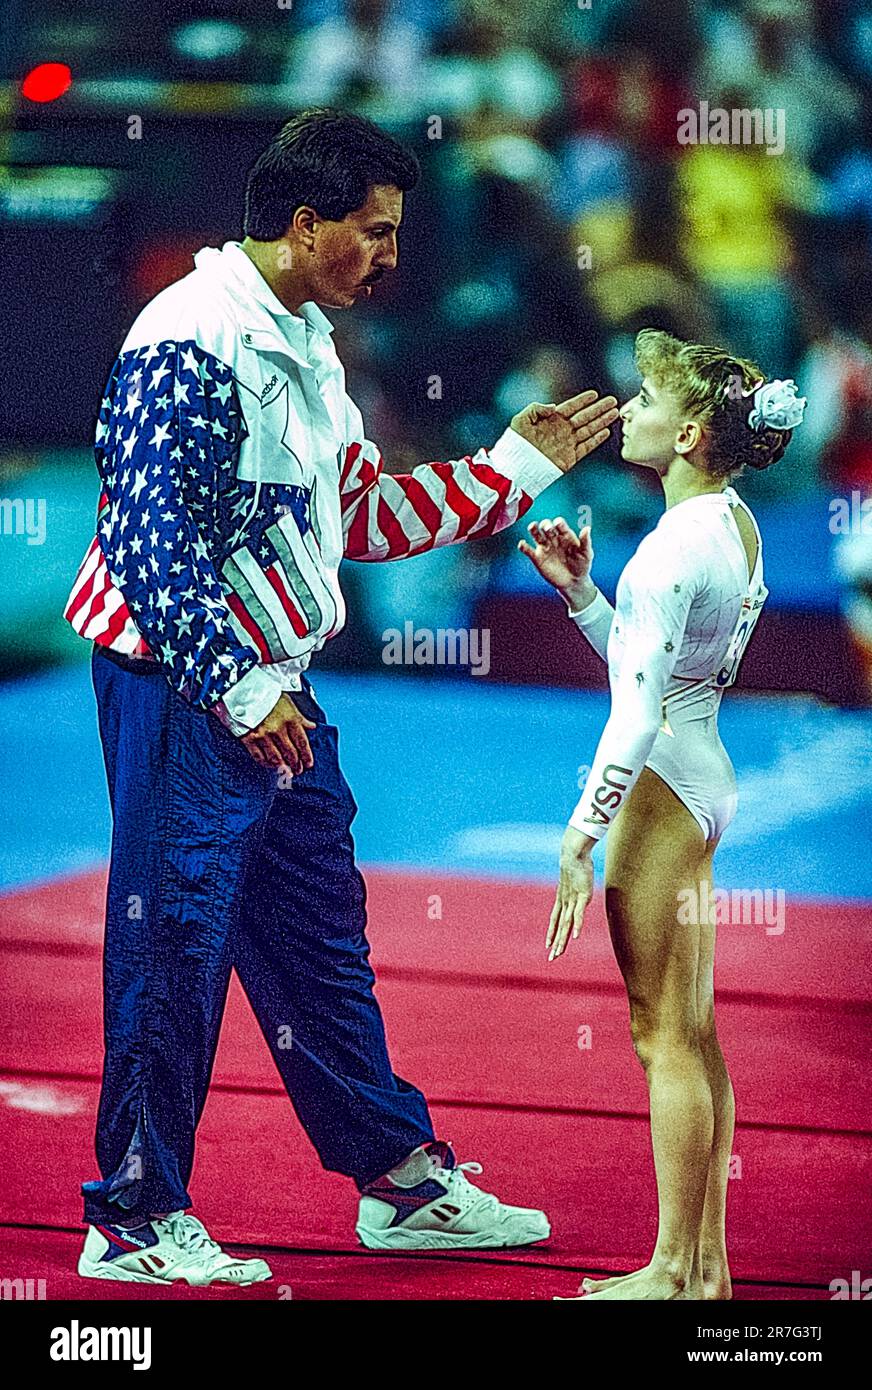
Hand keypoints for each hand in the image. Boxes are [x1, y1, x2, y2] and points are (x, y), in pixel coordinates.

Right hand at [241, 693, 316, 777]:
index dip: (307, 756)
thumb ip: (300, 717)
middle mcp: (278, 730)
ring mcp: (263, 736)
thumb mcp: (288, 702)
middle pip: (291, 753)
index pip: (302, 743)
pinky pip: (259, 756)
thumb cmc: (266, 693)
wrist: (243, 688)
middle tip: (298, 770)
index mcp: (290, 720)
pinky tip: (271, 765)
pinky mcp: (249, 739)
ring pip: (276, 758)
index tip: (308, 764)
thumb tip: (311, 727)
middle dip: (296, 764)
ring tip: (287, 771)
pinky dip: (266, 763)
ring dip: (283, 767)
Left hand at [510, 390, 617, 473]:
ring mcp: (567, 444)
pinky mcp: (569, 458)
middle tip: (612, 401)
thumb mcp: (520, 420)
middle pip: (584, 417)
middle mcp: (562, 431)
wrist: (517, 468)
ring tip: (614, 413)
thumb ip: (536, 409)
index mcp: (551, 421)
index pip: (571, 407)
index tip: (595, 394)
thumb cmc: (515, 445)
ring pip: (589, 430)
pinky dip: (596, 440)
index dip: (582, 401)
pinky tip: (606, 432)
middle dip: (599, 409)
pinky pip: (586, 447)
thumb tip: (553, 406)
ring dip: (602, 422)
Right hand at [517, 516, 594, 602]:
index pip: (560, 525)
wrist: (573, 582)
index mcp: (565, 535)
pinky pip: (528, 550)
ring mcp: (544, 547)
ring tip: (532, 527)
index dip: (558, 523)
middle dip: (546, 525)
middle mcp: (553, 538)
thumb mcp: (586, 554)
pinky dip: (523, 546)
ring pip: (535, 534)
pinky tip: (523, 544)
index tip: (558, 524)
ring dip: (533, 528)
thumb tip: (587, 528)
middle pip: (546, 526)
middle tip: (547, 529)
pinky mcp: (537, 558)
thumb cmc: (582, 565)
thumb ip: (585, 541)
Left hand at [546, 827, 594, 960]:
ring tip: (558, 953)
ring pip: (566, 924)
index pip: (554, 920)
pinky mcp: (582, 896)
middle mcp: (565, 903)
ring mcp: (572, 900)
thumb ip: (575, 885)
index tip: (547, 945)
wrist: (573, 853)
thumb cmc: (575, 864)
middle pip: (559, 927)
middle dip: (556, 943)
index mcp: (562, 899)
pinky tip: (576, 936)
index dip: (550, 933)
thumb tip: (576, 882)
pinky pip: (578, 914)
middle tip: (551, 959)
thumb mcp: (573, 878)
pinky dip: (577, 925)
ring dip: (562, 940)